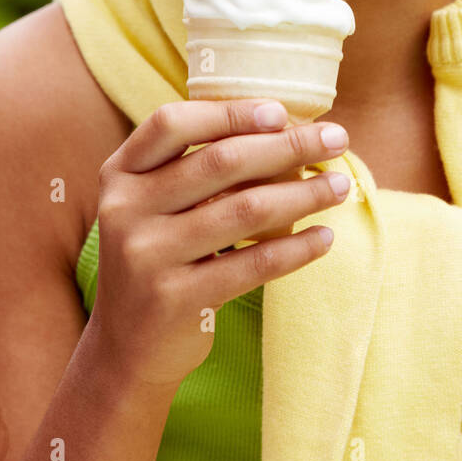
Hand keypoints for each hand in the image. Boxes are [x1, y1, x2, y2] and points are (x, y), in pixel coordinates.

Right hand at [88, 99, 348, 387]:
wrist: (126, 348)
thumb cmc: (159, 258)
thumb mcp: (156, 207)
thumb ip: (197, 169)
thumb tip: (288, 131)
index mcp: (120, 174)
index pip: (172, 123)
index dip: (229, 112)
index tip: (282, 112)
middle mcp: (126, 209)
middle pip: (219, 161)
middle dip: (288, 146)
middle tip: (336, 139)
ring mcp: (148, 255)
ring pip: (245, 209)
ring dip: (304, 193)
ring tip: (341, 186)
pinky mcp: (176, 299)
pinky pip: (254, 263)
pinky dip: (297, 248)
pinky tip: (323, 237)